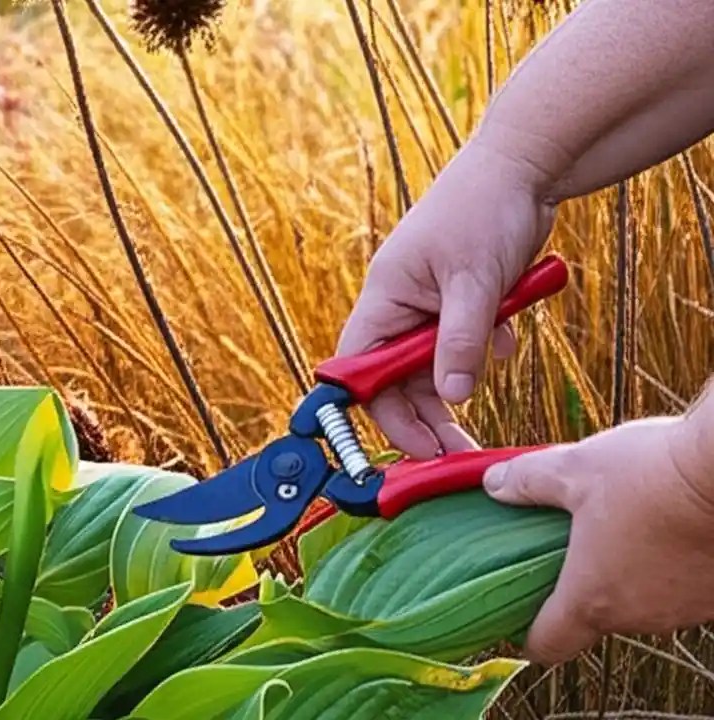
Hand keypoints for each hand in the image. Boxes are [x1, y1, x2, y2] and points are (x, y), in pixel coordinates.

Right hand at [337, 139, 558, 457]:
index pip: (361, 367)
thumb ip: (461, 340)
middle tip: (454, 449)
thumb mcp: (475, 282)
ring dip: (456, 385)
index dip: (378, 409)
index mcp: (384, 297)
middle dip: (423, 414)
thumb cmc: (485, 208)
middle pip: (396, 377)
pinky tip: (505, 343)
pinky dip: (482, 352)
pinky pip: (462, 344)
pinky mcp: (458, 302)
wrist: (523, 166)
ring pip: (431, 365)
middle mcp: (398, 305)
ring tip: (477, 419)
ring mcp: (427, 304)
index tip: (412, 443)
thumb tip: (452, 396)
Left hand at [482, 415, 713, 664]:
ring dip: (627, 574)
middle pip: (595, 618)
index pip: (549, 646)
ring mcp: (685, 609)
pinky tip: (665, 526)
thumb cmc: (651, 473)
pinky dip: (667, 567)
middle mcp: (641, 616)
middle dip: (580, 586)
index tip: (520, 611)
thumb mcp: (573, 468)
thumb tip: (492, 483)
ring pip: (641, 602)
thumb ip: (526, 481)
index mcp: (592, 598)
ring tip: (621, 526)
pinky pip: (679, 589)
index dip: (528, 634)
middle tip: (568, 544)